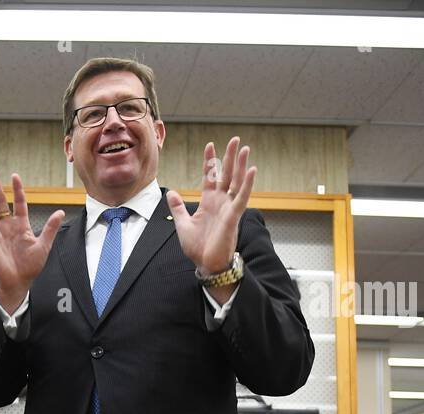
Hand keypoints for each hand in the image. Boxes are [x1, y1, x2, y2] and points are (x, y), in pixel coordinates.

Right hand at [0, 173, 65, 311]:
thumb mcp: (43, 245)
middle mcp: (8, 226)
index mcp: (22, 226)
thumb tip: (60, 212)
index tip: (14, 177)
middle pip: (1, 204)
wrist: (18, 282)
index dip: (17, 190)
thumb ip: (50, 228)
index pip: (19, 203)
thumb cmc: (30, 267)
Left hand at [166, 137, 255, 274]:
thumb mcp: (182, 224)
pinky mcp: (234, 216)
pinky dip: (247, 184)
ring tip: (245, 148)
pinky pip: (242, 197)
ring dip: (241, 165)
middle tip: (235, 138)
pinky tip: (252, 169)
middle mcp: (220, 202)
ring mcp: (228, 208)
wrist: (206, 264)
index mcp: (208, 202)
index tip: (210, 144)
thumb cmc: (197, 247)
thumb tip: (171, 192)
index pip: (210, 176)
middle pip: (227, 174)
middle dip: (229, 157)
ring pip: (237, 182)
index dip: (210, 161)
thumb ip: (178, 207)